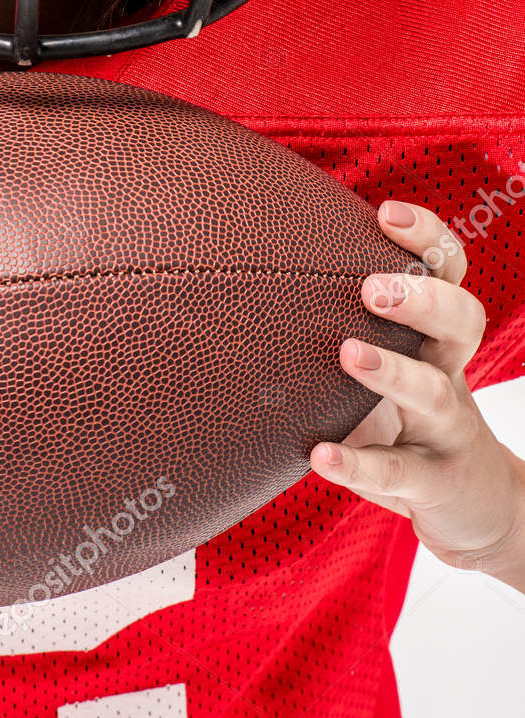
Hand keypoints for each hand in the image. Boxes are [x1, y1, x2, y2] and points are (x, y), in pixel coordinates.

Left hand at [309, 199, 524, 580]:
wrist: (472, 504)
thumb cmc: (407, 418)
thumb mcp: (386, 367)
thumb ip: (336, 327)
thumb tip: (245, 270)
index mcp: (434, 336)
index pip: (447, 272)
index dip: (427, 240)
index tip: (387, 214)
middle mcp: (449, 372)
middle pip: (461, 321)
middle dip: (422, 298)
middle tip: (372, 288)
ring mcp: (446, 429)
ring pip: (433, 393)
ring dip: (392, 370)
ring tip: (348, 352)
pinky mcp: (433, 482)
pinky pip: (398, 471)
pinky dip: (358, 463)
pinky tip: (320, 455)